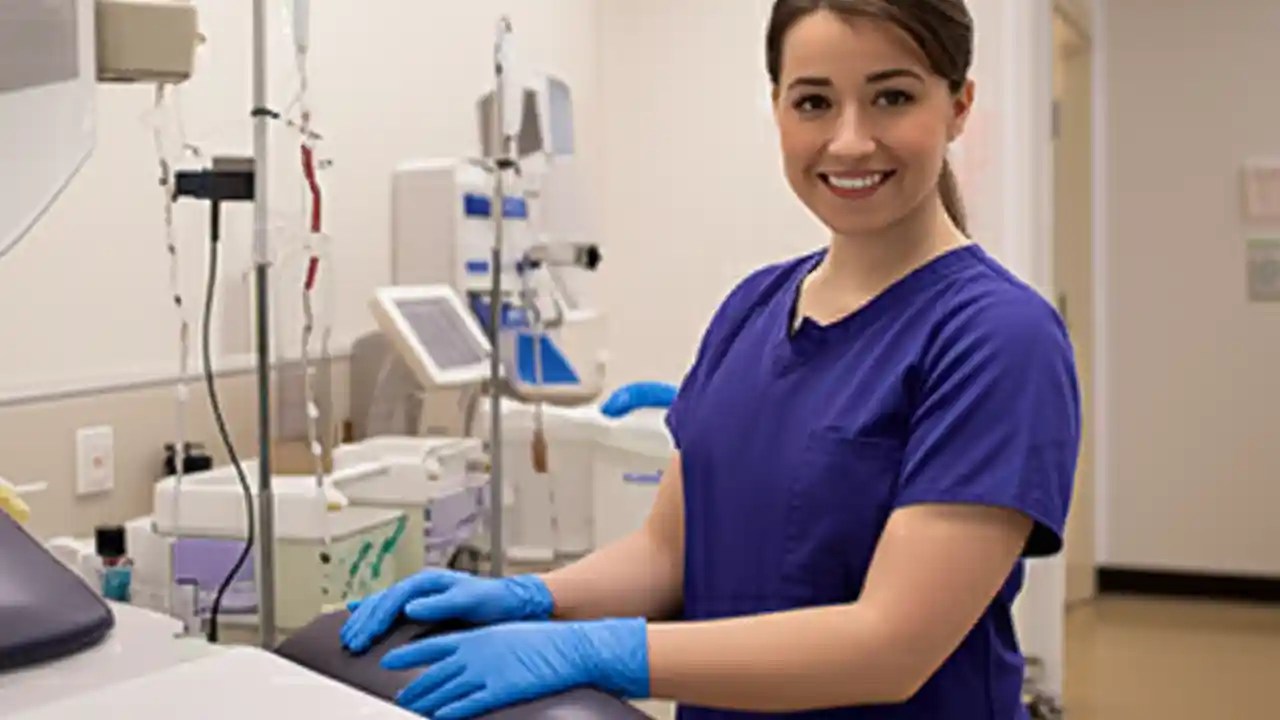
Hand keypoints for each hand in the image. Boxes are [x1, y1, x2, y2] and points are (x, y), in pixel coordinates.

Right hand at [341, 570, 553, 652]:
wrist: (513, 601)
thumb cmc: (495, 599)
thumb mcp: (471, 600)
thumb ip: (441, 603)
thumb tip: (410, 607)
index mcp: (430, 582)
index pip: (394, 598)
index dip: (377, 617)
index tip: (365, 635)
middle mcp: (422, 586)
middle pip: (384, 600)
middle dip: (365, 621)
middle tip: (350, 641)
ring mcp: (422, 595)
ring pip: (384, 603)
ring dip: (365, 619)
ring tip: (349, 636)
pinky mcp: (425, 605)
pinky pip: (391, 607)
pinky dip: (373, 610)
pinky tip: (358, 613)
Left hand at [381, 618, 648, 719]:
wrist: (565, 647)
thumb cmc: (538, 640)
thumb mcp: (503, 635)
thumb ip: (480, 644)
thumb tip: (463, 653)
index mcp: (474, 637)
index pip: (431, 646)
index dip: (407, 654)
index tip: (389, 660)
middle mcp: (473, 654)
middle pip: (433, 674)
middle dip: (413, 687)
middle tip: (398, 698)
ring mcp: (484, 673)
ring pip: (444, 691)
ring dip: (425, 702)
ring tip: (409, 710)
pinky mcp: (498, 691)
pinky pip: (466, 706)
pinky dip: (449, 713)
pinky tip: (438, 717)